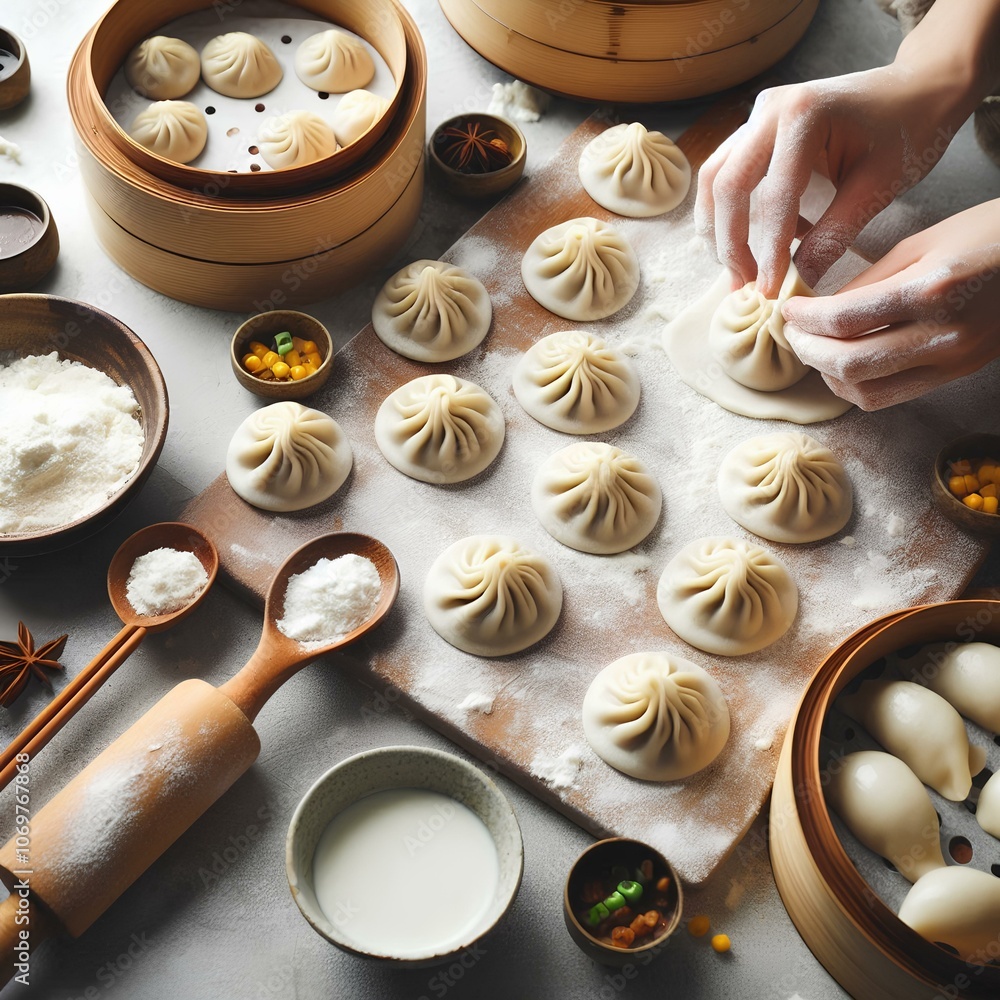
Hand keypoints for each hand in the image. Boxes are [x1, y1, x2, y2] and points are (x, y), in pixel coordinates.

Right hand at [695, 65, 963, 297]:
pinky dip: (734, 210)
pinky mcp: (756, 127)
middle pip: (726, 185)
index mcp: (804, 115)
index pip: (773, 196)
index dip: (769, 250)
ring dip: (719, 228)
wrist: (918, 86)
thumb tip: (800, 283)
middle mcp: (770, 108)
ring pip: (715, 178)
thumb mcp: (877, 189)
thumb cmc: (907, 131)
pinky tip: (761, 239)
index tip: (771, 290)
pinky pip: (727, 172)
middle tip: (746, 283)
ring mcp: (758, 114)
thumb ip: (834, 236)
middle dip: (731, 243)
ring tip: (738, 268)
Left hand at [780, 200, 999, 409]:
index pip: (844, 319)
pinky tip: (844, 364)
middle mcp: (943, 333)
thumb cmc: (988, 234)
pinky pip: (891, 396)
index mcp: (930, 289)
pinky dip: (857, 386)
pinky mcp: (957, 374)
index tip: (788, 310)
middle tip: (793, 333)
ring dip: (828, 376)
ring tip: (814, 350)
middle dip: (808, 352)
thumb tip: (819, 309)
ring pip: (866, 393)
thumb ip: (867, 280)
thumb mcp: (922, 242)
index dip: (804, 319)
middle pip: (849, 365)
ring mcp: (953, 360)